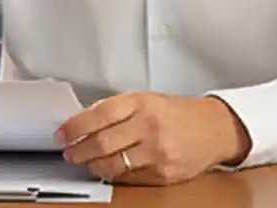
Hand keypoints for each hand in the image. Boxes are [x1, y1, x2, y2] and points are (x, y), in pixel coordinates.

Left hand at [56, 92, 250, 185]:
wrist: (214, 129)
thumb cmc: (179, 113)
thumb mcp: (146, 99)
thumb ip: (117, 110)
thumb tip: (83, 123)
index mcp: (141, 103)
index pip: (98, 115)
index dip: (74, 127)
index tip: (62, 134)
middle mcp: (149, 126)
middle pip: (102, 143)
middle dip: (79, 151)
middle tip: (69, 153)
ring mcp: (157, 152)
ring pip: (113, 165)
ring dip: (93, 166)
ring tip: (86, 163)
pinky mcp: (163, 174)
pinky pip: (129, 178)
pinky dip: (115, 174)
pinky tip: (109, 169)